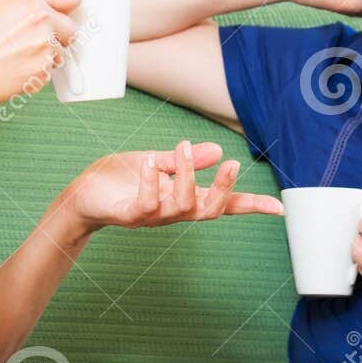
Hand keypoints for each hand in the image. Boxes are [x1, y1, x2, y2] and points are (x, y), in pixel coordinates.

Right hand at [0, 0, 82, 110]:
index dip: (64, 5)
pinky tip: (12, 69)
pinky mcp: (43, 69)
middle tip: (28, 41)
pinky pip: (49, 71)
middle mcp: (40, 15)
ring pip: (60, 50)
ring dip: (45, 55)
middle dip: (56, 34)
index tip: (60, 12)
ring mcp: (44, 43)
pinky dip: (36, 73)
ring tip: (14, 56)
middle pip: (70, 26)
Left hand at [64, 140, 282, 233]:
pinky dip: (152, 180)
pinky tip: (150, 161)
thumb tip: (216, 151)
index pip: (223, 204)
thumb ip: (184, 162)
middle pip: (210, 210)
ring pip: (182, 205)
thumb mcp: (157, 164)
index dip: (251, 206)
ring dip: (186, 174)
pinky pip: (147, 203)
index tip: (279, 207)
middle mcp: (173, 211)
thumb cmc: (119, 180)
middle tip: (232, 164)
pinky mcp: (129, 215)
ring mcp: (152, 216)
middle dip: (224, 190)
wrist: (82, 196)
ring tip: (183, 146)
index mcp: (184, 197)